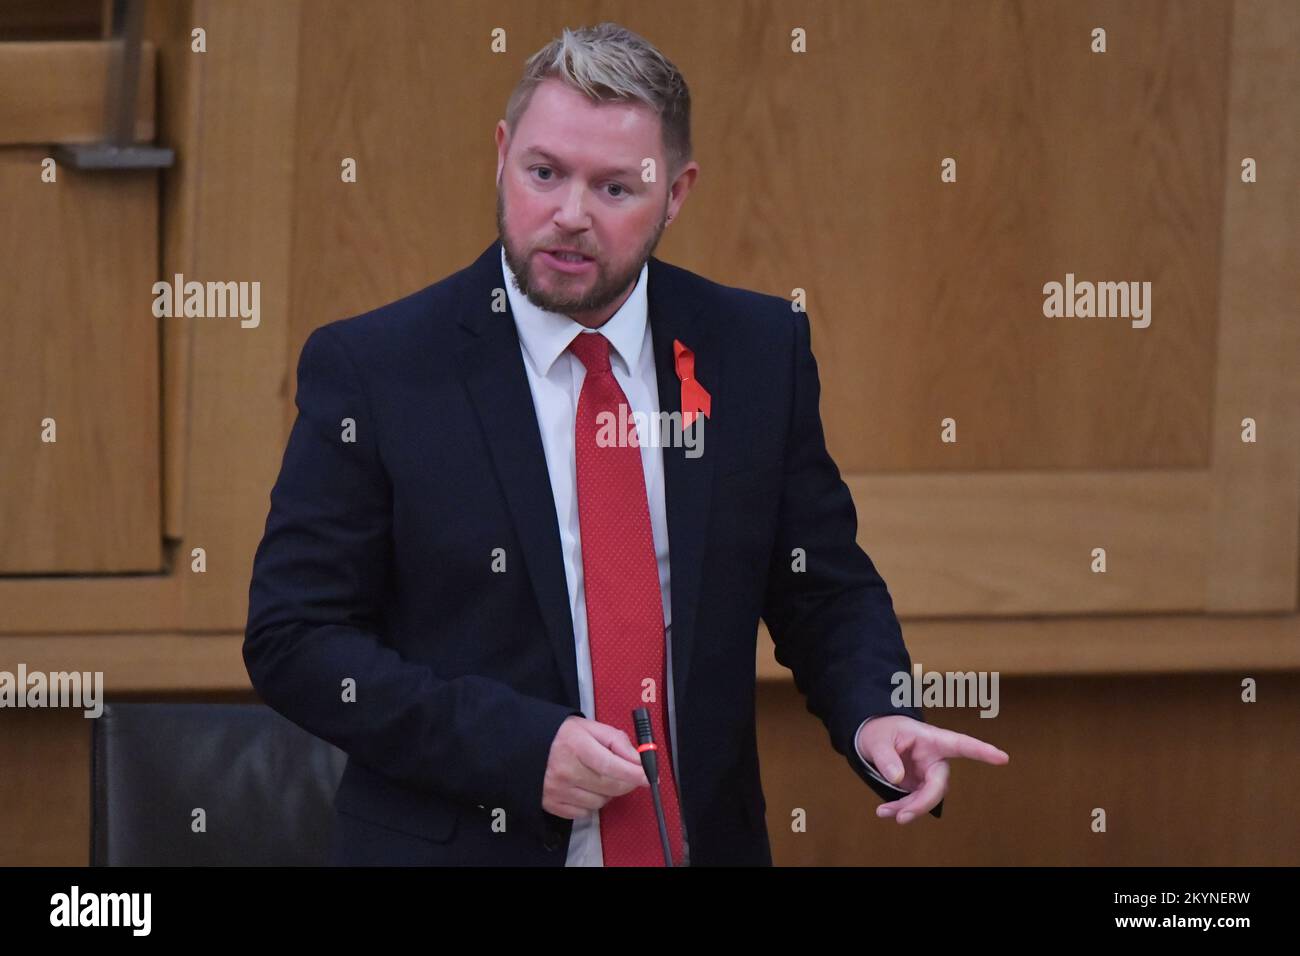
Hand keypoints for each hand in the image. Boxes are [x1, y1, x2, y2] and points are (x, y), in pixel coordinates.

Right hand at [542, 715, 649, 819]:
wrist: (525, 747)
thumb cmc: (562, 736)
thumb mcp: (590, 728)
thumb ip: (617, 741)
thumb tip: (639, 759)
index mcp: (576, 746)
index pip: (611, 765)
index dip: (633, 773)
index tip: (648, 777)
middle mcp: (566, 771)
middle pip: (609, 787)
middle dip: (626, 783)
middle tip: (628, 775)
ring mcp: (558, 790)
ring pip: (600, 802)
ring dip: (608, 793)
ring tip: (599, 778)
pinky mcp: (552, 805)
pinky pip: (584, 813)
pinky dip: (591, 803)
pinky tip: (586, 788)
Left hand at [857, 715, 1008, 823]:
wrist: (872, 738)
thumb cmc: (880, 731)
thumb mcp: (877, 739)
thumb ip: (886, 757)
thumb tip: (897, 779)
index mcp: (931, 739)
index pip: (960, 744)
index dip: (981, 751)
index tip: (1002, 758)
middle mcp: (935, 758)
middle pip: (940, 784)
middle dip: (924, 802)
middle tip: (902, 816)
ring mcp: (928, 773)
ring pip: (928, 797)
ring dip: (909, 808)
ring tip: (885, 812)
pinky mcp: (919, 785)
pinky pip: (916, 801)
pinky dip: (900, 808)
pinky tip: (885, 811)